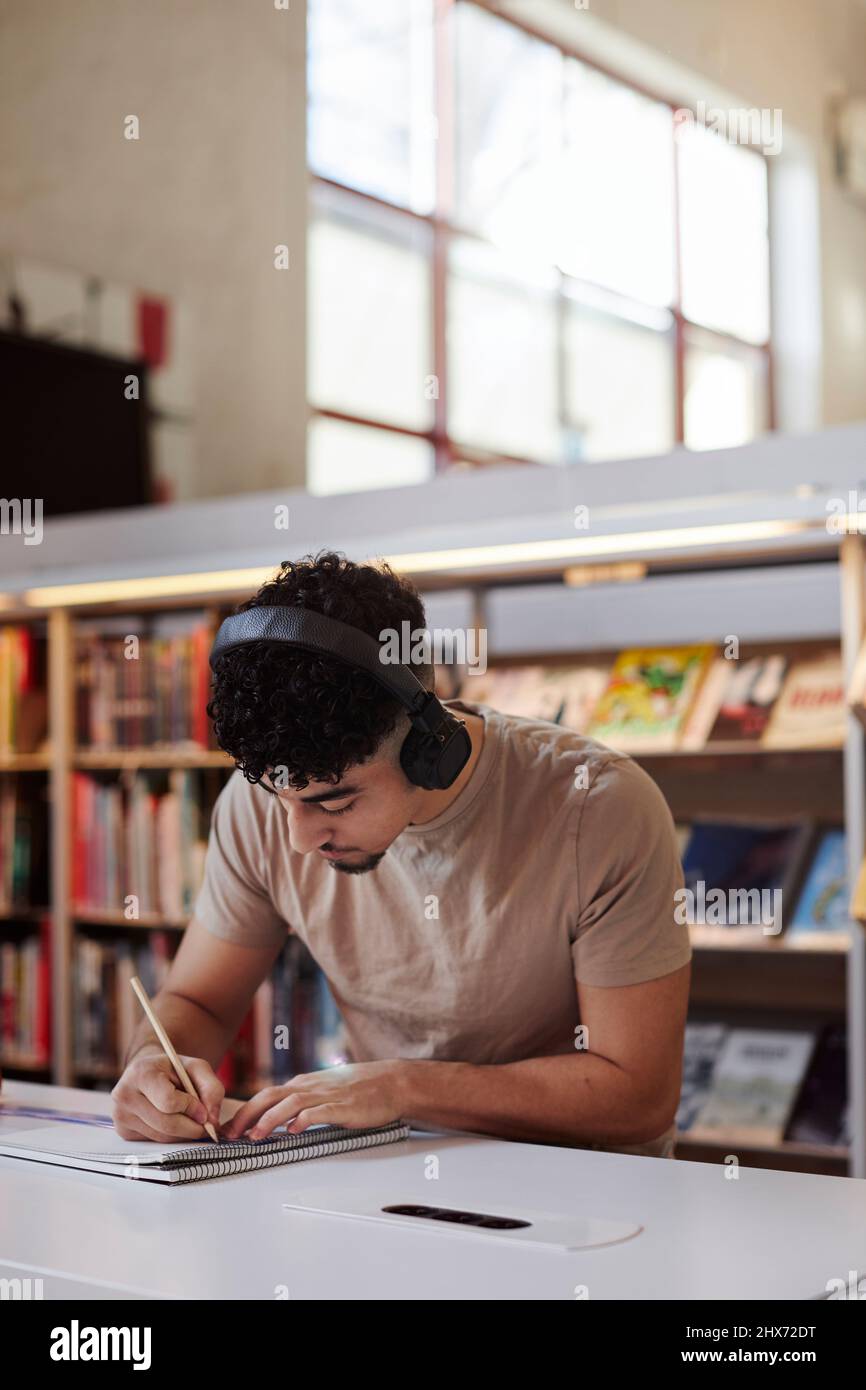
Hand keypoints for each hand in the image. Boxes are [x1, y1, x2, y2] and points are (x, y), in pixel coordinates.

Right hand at [111, 1049, 224, 1141]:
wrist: (146, 1072)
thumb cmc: (172, 1069)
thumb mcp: (195, 1068)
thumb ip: (211, 1088)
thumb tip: (212, 1119)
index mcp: (141, 1073)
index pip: (169, 1101)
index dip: (191, 1108)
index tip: (203, 1110)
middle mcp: (125, 1095)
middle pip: (166, 1124)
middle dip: (192, 1128)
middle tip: (206, 1126)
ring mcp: (121, 1115)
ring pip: (162, 1137)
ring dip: (183, 1134)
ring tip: (191, 1121)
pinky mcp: (123, 1131)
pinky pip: (155, 1142)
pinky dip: (171, 1137)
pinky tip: (173, 1123)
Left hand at [221, 1060, 408, 1140]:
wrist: (390, 1082)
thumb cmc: (359, 1089)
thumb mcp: (324, 1091)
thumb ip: (304, 1103)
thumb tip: (283, 1121)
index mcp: (303, 1084)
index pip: (266, 1095)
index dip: (245, 1112)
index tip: (229, 1128)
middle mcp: (309, 1086)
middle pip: (269, 1096)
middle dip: (246, 1115)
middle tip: (229, 1134)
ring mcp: (325, 1095)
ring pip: (289, 1103)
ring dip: (269, 1120)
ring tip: (254, 1136)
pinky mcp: (342, 1106)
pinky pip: (318, 1111)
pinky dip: (303, 1119)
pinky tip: (294, 1130)